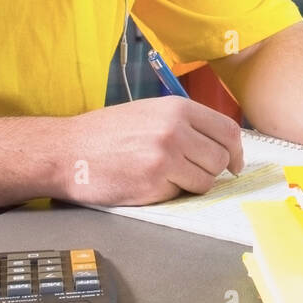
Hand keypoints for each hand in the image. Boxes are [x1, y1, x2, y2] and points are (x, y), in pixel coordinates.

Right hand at [57, 96, 244, 205]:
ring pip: (205, 180)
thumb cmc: (107, 133)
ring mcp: (165, 157)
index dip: (236, 151)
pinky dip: (171, 193)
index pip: (228, 131)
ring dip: (192, 184)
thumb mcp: (150, 112)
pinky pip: (181, 194)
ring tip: (165, 176)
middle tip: (191, 172)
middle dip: (212, 170)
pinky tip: (148, 182)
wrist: (67, 151)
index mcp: (178, 108)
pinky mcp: (153, 183)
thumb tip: (221, 145)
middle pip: (220, 158)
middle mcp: (175, 129)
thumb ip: (186, 124)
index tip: (233, 164)